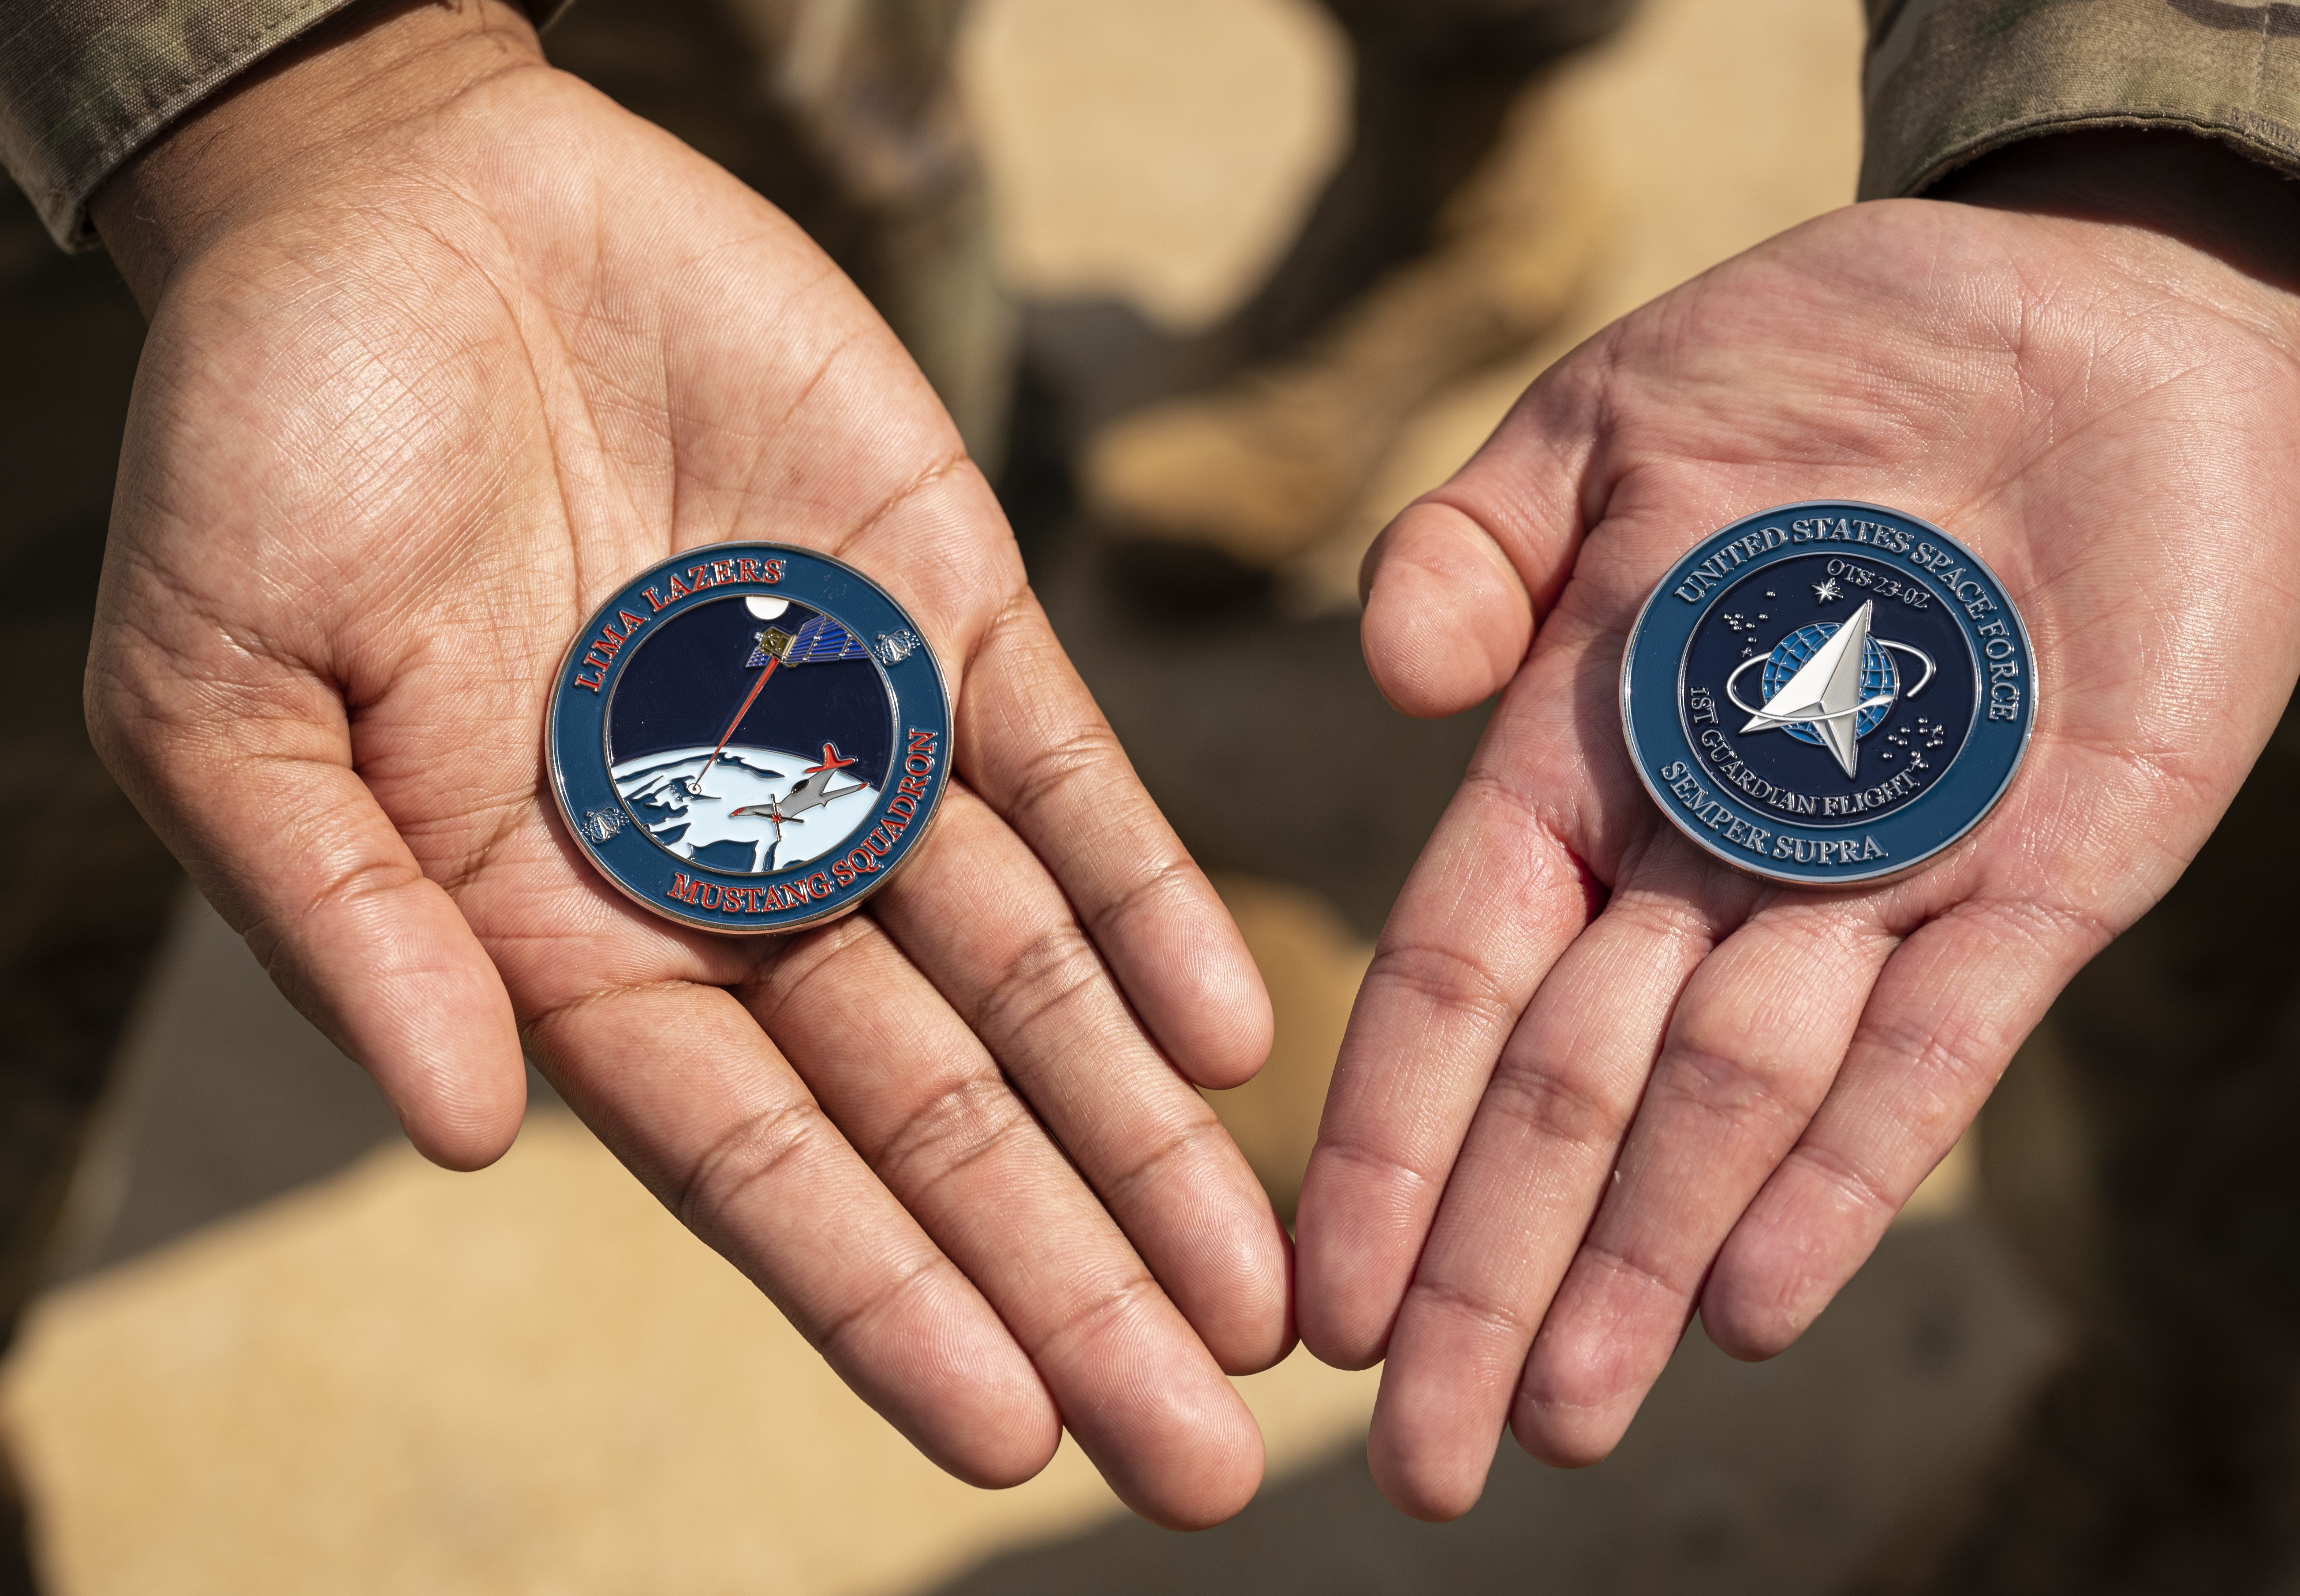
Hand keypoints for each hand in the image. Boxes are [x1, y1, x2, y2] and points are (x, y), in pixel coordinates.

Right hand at [88, 0, 1283, 1526]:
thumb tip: (471, 1131)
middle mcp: (733, 872)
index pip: (752, 1160)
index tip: (1010, 1428)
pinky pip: (1068, 782)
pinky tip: (1231, 1032)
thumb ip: (345, 922)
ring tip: (1254, 1286)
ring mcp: (854, 746)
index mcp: (561, 929)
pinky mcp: (941, 612)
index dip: (880, 1296)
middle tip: (1194, 1440)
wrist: (397, 209)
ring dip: (1142, 1130)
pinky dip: (1149, 900)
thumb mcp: (224, 697)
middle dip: (1061, 1271)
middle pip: (927, 1112)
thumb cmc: (264, 452)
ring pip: (1030, 981)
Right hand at [1297, 130, 2299, 1516]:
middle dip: (1496, 1273)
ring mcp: (1880, 868)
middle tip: (1433, 1455)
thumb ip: (1469, 541)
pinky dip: (1848, 1167)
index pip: (1462, 981)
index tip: (1324, 1301)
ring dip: (1645, 1257)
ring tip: (1569, 1417)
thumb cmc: (1825, 346)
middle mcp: (1715, 849)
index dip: (1391, 1143)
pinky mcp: (2052, 863)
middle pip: (1579, 1088)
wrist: (2081, 301)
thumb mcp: (1606, 418)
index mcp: (1586, 754)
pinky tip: (1755, 1301)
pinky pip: (1938, 1043)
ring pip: (1734, 1098)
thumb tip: (1394, 681)